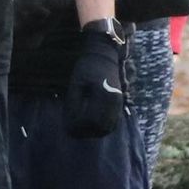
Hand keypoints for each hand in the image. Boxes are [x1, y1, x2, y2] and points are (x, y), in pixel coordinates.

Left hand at [65, 19, 125, 138]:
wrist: (104, 55)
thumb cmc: (86, 68)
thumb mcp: (76, 84)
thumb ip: (74, 104)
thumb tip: (71, 122)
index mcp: (103, 96)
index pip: (90, 121)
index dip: (79, 127)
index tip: (68, 128)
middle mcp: (115, 101)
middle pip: (101, 128)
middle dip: (86, 132)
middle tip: (73, 131)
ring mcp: (119, 103)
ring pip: (109, 127)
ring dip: (95, 131)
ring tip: (80, 129)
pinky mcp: (120, 103)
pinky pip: (113, 122)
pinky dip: (102, 127)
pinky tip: (91, 125)